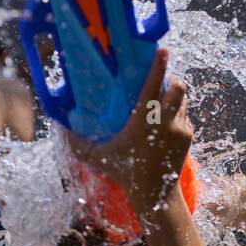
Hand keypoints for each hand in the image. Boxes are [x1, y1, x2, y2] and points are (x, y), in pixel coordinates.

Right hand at [71, 49, 192, 222]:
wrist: (155, 195)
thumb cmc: (125, 174)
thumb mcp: (99, 158)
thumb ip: (77, 143)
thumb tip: (58, 129)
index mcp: (144, 121)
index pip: (154, 85)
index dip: (159, 65)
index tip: (162, 50)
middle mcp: (165, 121)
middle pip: (178, 86)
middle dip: (172, 77)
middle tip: (162, 77)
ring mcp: (180, 129)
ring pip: (184, 100)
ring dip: (175, 95)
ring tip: (163, 97)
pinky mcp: (188, 137)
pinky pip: (186, 116)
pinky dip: (178, 112)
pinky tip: (166, 119)